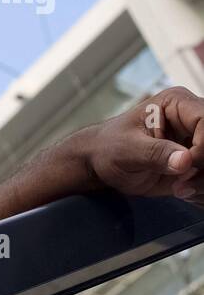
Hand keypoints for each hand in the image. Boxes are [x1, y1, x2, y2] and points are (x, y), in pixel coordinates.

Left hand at [84, 86, 203, 203]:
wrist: (101, 163)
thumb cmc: (109, 147)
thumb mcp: (127, 150)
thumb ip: (155, 153)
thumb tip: (185, 161)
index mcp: (177, 103)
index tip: (187, 165)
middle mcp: (193, 119)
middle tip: (182, 185)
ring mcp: (199, 140)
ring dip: (203, 181)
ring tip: (179, 189)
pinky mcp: (198, 160)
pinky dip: (201, 187)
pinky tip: (181, 191)